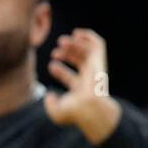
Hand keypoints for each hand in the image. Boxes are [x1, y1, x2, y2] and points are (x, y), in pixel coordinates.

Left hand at [44, 28, 121, 143]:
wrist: (89, 106)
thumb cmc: (75, 112)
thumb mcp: (57, 112)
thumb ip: (50, 105)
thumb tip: (49, 96)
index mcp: (81, 89)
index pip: (70, 78)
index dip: (59, 71)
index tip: (51, 66)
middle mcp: (89, 78)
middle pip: (79, 62)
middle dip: (67, 54)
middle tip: (55, 52)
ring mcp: (95, 69)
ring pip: (87, 51)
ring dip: (75, 44)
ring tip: (62, 41)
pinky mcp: (99, 61)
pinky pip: (98, 44)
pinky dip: (88, 36)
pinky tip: (76, 34)